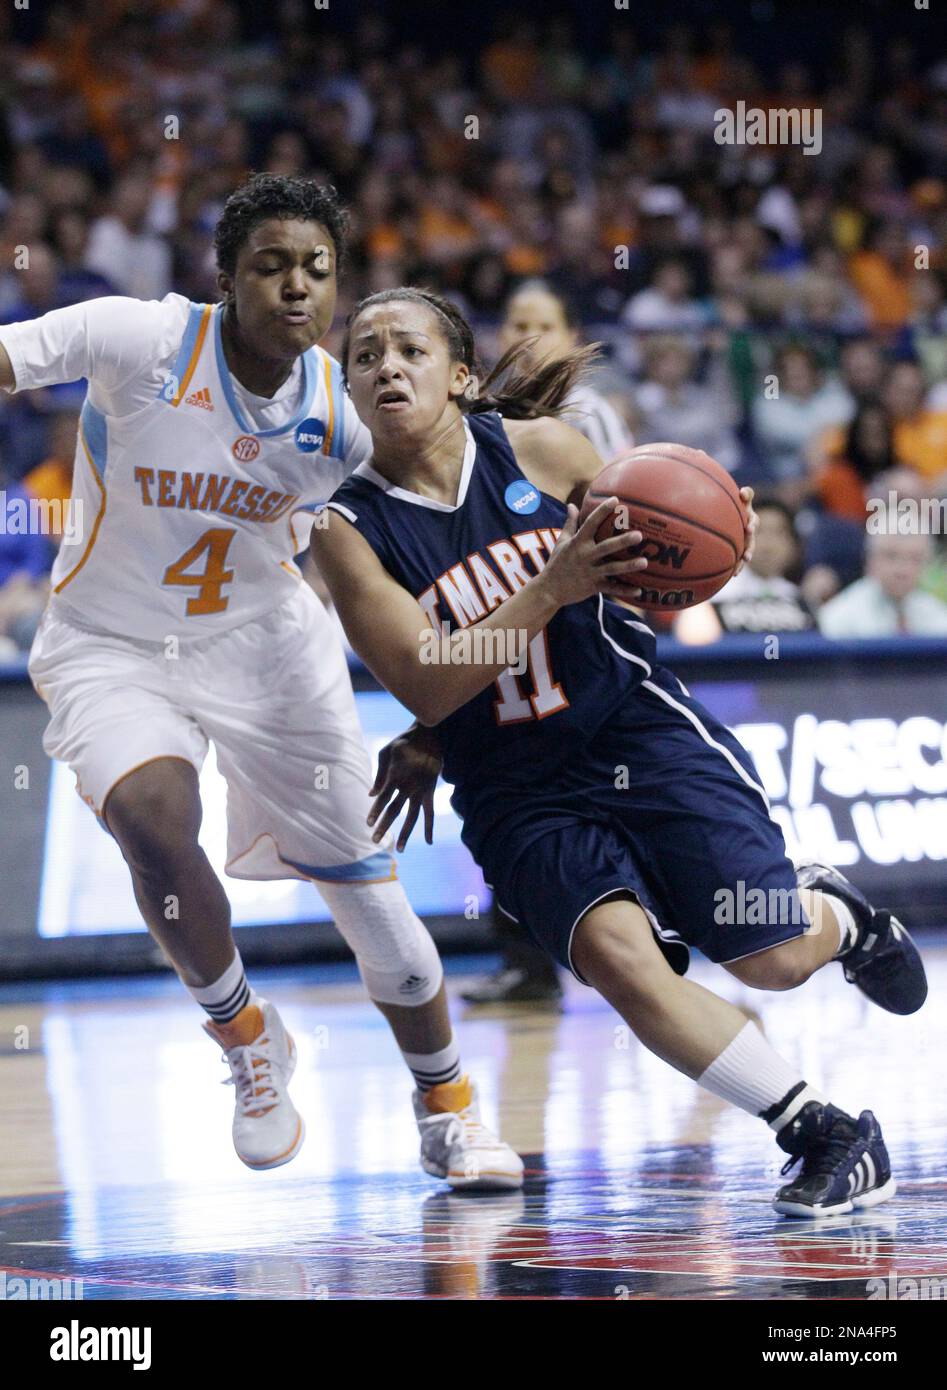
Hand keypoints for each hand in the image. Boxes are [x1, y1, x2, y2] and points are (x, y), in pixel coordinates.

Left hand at [367, 723, 441, 850]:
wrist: (429, 736)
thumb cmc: (404, 743)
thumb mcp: (386, 752)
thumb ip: (379, 774)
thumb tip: (371, 795)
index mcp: (396, 776)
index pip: (383, 798)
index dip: (376, 811)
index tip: (368, 824)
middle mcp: (408, 786)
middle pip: (395, 810)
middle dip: (385, 826)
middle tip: (375, 840)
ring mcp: (420, 790)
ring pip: (412, 816)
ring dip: (405, 833)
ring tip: (400, 849)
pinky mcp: (430, 792)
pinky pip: (430, 813)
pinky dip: (429, 827)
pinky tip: (428, 842)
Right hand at [540, 496, 648, 607]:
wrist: (549, 590)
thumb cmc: (557, 563)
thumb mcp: (561, 542)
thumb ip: (570, 523)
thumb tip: (572, 505)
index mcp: (578, 543)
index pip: (590, 523)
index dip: (603, 511)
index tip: (615, 500)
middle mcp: (585, 556)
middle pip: (606, 547)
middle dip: (622, 542)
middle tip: (639, 535)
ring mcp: (590, 573)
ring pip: (612, 569)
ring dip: (628, 566)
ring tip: (645, 562)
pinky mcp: (593, 587)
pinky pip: (611, 589)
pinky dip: (625, 591)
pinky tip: (639, 591)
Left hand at [733, 486, 756, 575]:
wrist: (730, 514)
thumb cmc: (735, 504)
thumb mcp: (740, 498)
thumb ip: (746, 494)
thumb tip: (743, 492)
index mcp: (750, 518)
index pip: (753, 519)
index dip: (752, 523)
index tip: (749, 528)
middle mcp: (750, 531)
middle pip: (752, 539)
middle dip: (750, 546)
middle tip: (746, 554)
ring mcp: (747, 541)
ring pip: (748, 551)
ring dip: (747, 556)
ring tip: (744, 562)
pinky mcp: (741, 550)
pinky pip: (740, 559)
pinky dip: (738, 566)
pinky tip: (734, 575)